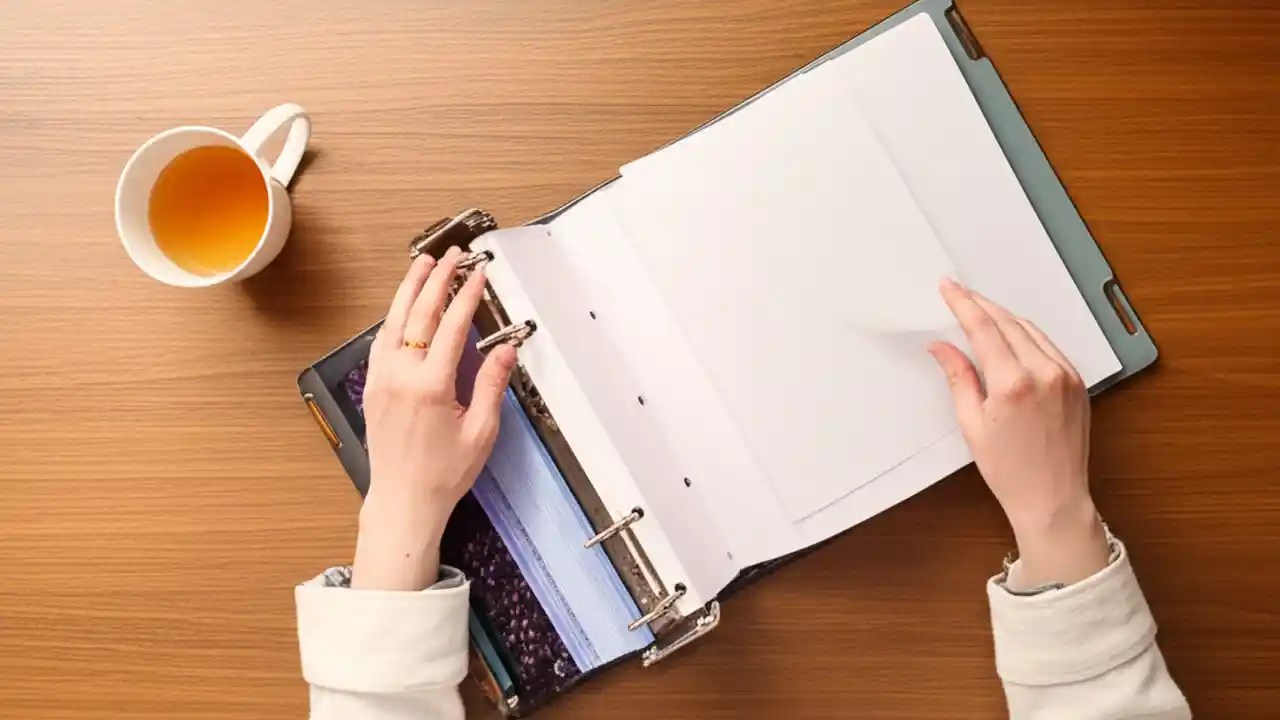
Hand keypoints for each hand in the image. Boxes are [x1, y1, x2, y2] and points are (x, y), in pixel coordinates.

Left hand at [352, 248, 516, 590]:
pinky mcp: (373, 388)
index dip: (466, 296)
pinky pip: (381, 341)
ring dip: (409, 289)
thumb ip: (492, 385)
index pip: (451, 326)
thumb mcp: (480, 431)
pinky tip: (402, 306)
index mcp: (430, 387)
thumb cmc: (442, 474)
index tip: (477, 274)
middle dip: (437, 279)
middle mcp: (400, 376)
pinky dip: (394, 317)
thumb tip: (506, 350)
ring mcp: (382, 380)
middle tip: (451, 256)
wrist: (403, 501)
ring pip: (393, 321)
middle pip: (419, 314)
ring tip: (423, 265)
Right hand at [929, 278, 1108, 586]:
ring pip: (1031, 330)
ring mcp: (1067, 376)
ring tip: (982, 311)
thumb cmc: (1011, 471)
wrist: (1054, 498)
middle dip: (982, 304)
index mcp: (1014, 383)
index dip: (963, 304)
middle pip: (1008, 322)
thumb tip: (942, 347)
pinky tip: (1013, 335)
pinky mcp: (1078, 382)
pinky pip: (1050, 346)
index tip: (950, 288)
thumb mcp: (972, 423)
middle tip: (960, 294)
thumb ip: (958, 377)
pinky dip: (1028, 335)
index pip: (984, 328)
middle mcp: (1045, 373)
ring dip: (1005, 317)